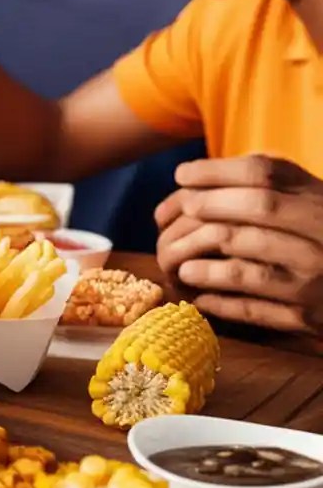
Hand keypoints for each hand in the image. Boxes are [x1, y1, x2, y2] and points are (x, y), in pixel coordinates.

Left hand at [155, 155, 322, 334]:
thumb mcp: (314, 205)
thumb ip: (273, 186)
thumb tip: (199, 175)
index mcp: (320, 201)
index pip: (265, 173)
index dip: (216, 171)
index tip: (181, 174)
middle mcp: (322, 234)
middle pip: (259, 208)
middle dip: (210, 207)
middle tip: (179, 213)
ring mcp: (316, 279)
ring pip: (250, 267)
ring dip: (205, 266)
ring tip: (179, 266)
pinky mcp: (309, 316)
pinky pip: (254, 309)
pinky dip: (220, 303)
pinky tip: (200, 298)